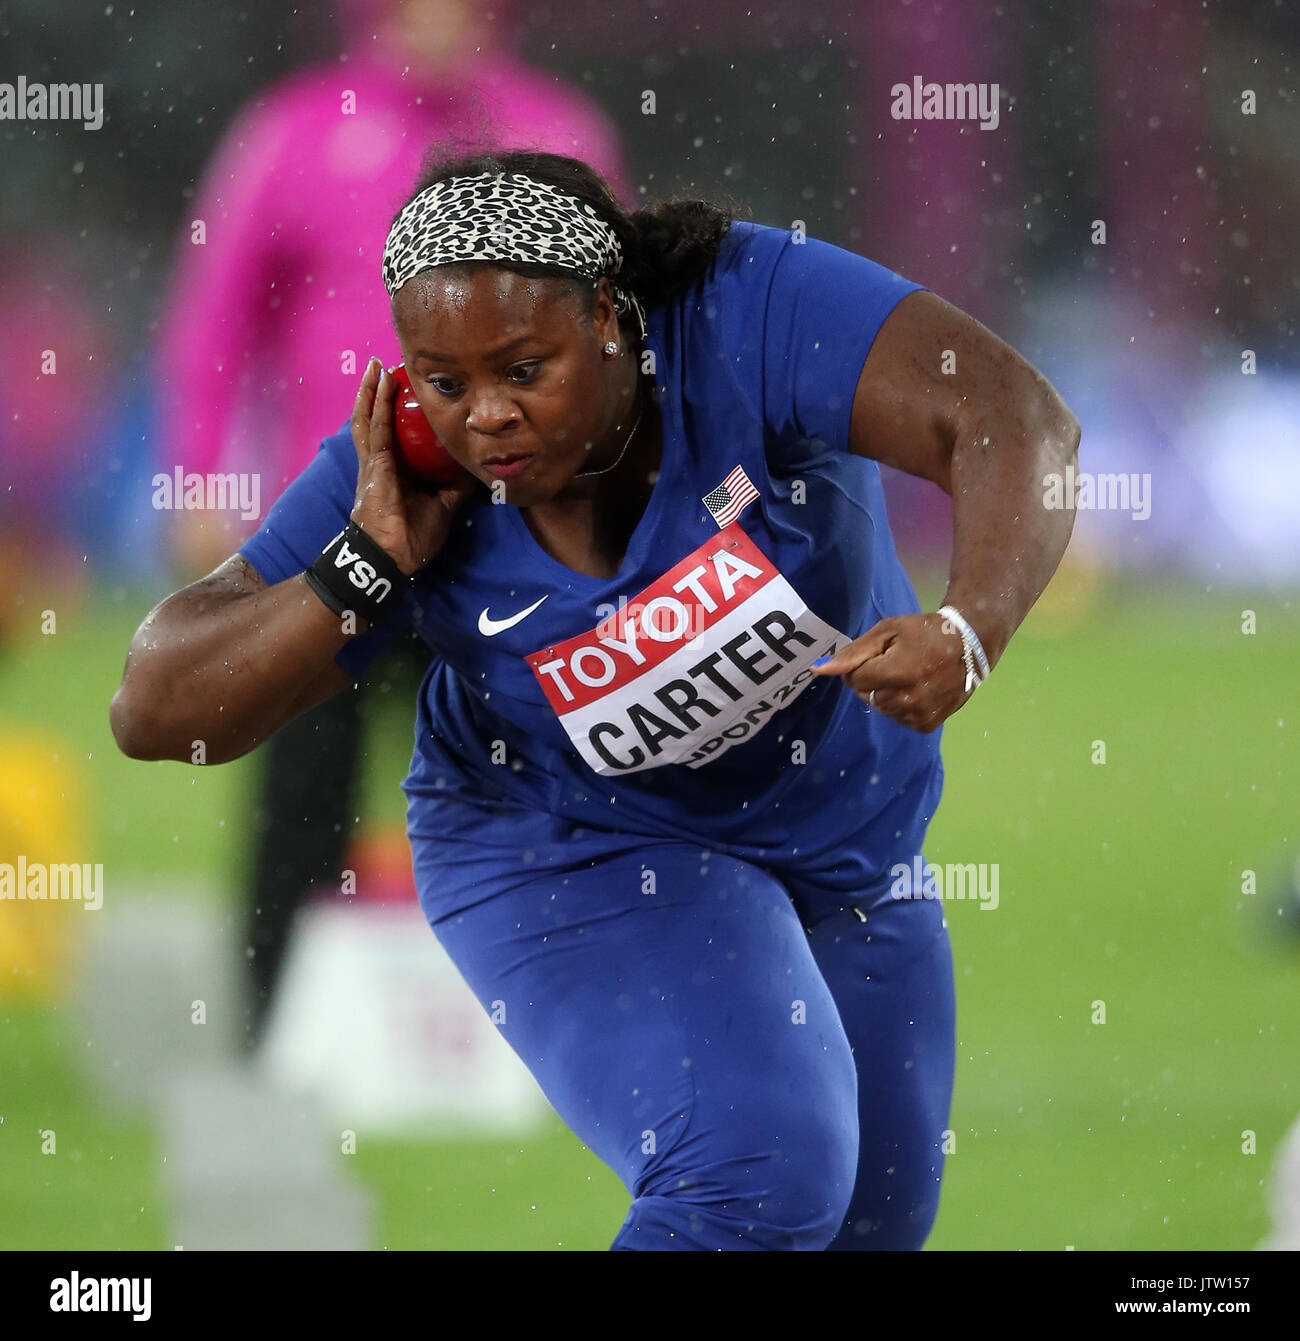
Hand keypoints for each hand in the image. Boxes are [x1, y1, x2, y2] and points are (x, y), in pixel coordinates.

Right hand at [349, 357, 476, 575]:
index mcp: (392, 472)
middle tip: (383, 368)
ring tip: (376, 366)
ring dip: (371, 391)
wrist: (394, 558)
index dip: (392, 413)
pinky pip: (376, 429)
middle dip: (377, 394)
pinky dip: (377, 405)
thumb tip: (473, 469)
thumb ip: (454, 487)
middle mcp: (379, 463)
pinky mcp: (375, 465)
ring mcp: (373, 463)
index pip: (390, 434)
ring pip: (368, 418)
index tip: (401, 391)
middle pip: (374, 420)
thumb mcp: (442, 507)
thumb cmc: (412, 537)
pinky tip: (380, 384)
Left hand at [810, 613, 972, 732]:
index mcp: (897, 672)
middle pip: (865, 696)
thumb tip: (820, 670)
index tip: (878, 655)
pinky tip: (916, 690)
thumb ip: (853, 653)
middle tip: (896, 664)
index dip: (861, 666)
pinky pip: (897, 718)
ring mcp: (919, 714)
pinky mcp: (926, 725)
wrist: (969, 645)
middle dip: (872, 681)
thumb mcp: (887, 631)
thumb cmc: (924, 633)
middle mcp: (908, 698)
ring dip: (885, 694)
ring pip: (880, 708)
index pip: (854, 680)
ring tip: (908, 676)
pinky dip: (900, 706)